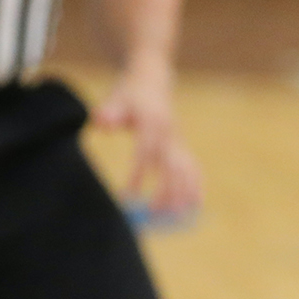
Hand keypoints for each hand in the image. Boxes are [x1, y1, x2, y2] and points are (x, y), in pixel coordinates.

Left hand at [94, 67, 202, 218]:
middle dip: (165, 191)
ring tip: (176, 218)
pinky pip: (193, 170)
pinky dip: (195, 188)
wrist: (152, 80)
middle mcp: (170, 134)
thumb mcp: (116, 98)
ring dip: (183, 194)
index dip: (138, 175)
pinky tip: (194, 208)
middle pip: (171, 167)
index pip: (146, 153)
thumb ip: (109, 111)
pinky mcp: (182, 147)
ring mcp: (179, 141)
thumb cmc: (128, 93)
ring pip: (186, 171)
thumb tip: (103, 123)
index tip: (129, 196)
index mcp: (153, 123)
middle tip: (153, 214)